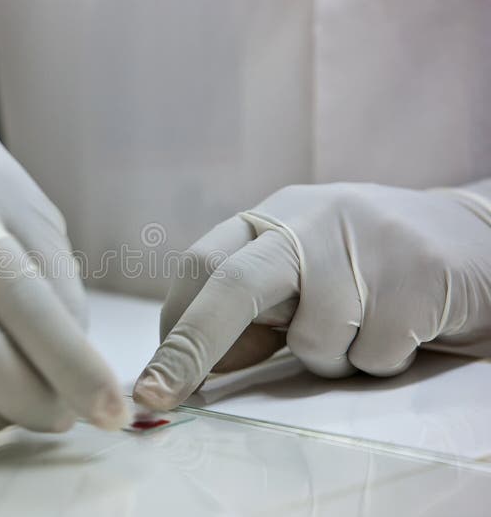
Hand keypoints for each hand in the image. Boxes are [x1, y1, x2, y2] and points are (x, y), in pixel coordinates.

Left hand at [134, 182, 490, 409]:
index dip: (174, 326)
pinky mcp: (417, 275)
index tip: (157, 378)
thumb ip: (250, 314)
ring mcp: (365, 243)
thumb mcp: (297, 279)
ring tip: (363, 327)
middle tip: (157, 396)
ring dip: (329, 358)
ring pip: (314, 339)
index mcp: (272, 218)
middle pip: (233, 284)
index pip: (201, 265)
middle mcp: (309, 220)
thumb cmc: (365, 270)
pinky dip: (379, 360)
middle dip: (192, 346)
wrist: (469, 237)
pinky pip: (372, 355)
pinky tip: (402, 326)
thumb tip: (196, 367)